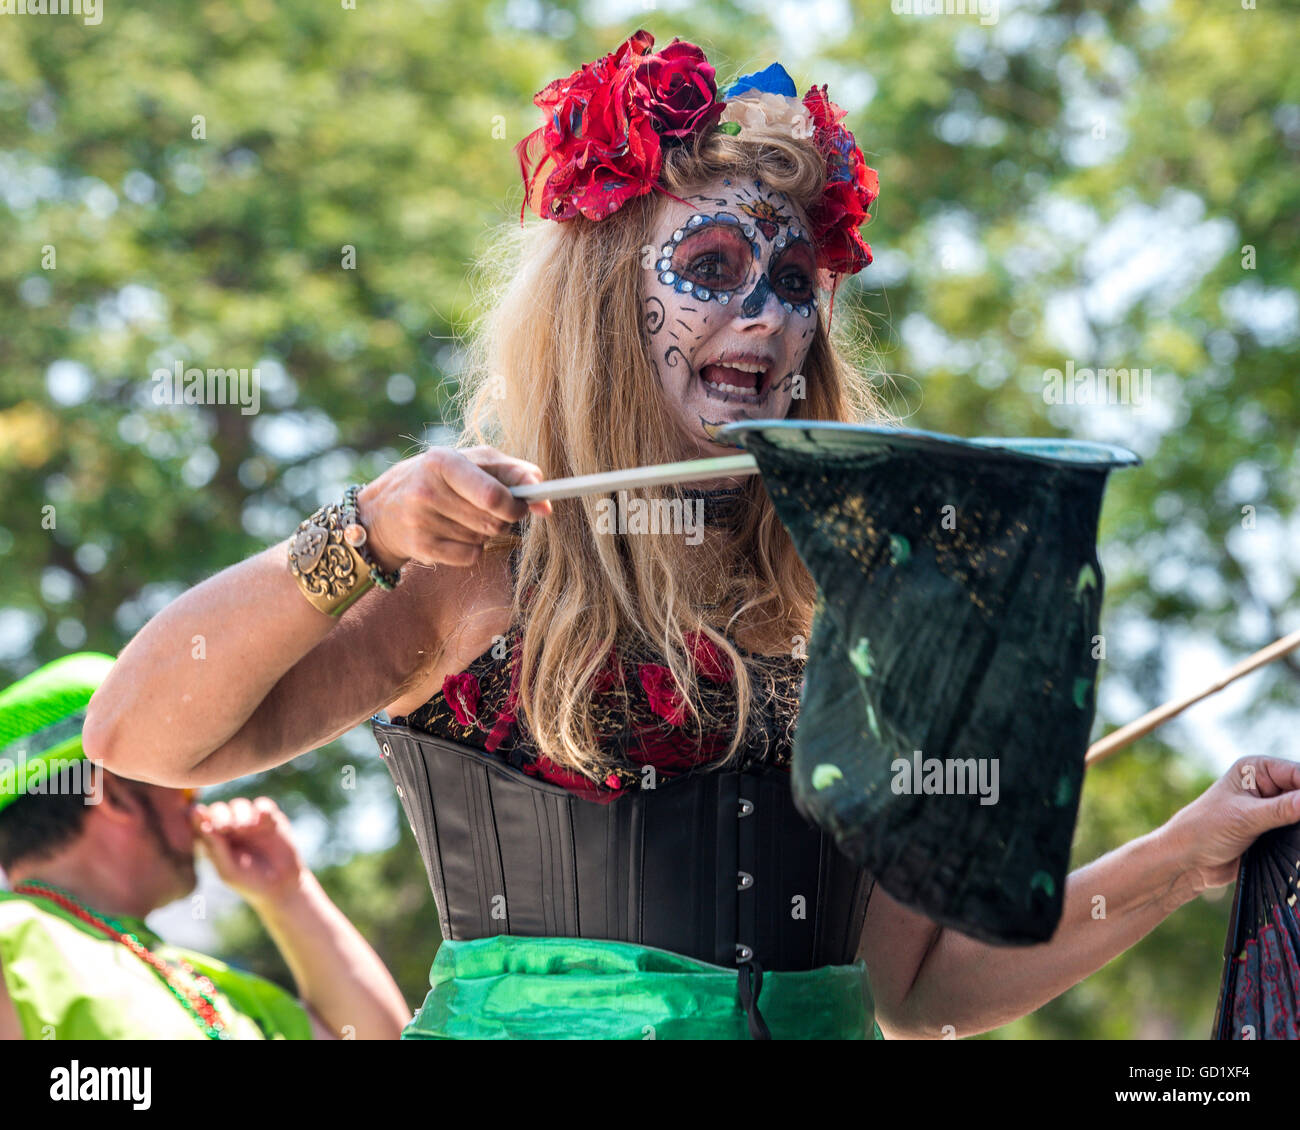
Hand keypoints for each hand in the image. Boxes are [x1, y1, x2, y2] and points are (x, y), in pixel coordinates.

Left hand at [192, 797, 306, 904]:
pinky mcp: (270, 819)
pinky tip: (264, 820)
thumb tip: (203, 826)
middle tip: (226, 827)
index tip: (197, 813)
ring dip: (242, 814)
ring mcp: (250, 822)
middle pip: (219, 809)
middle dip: (221, 815)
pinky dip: (262, 809)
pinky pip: (263, 805)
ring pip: (239, 804)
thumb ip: (216, 848)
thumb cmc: (249, 882)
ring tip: (248, 829)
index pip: (202, 823)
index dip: (198, 816)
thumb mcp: (229, 870)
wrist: (281, 885)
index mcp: (214, 841)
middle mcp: (230, 829)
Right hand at [356, 445, 551, 570]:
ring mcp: (421, 522)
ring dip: (485, 532)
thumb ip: (513, 473)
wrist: (382, 510)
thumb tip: (546, 502)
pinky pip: (470, 556)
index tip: (532, 504)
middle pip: (494, 521)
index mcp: (442, 461)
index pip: (494, 495)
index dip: (519, 503)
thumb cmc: (440, 480)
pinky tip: (452, 535)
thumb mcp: (470, 462)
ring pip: (484, 538)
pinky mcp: (420, 548)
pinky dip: (471, 549)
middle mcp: (427, 490)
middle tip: (493, 509)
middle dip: (504, 518)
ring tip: (462, 517)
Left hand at [1162, 755, 1299, 891]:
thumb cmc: (1203, 829)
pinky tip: (1298, 845)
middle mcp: (1266, 785)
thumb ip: (1283, 809)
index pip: (1299, 773)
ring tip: (1295, 836)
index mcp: (1256, 769)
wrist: (1187, 860)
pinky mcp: (1274, 830)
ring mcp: (1271, 808)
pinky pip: (1298, 832)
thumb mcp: (1245, 817)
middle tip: (1297, 826)